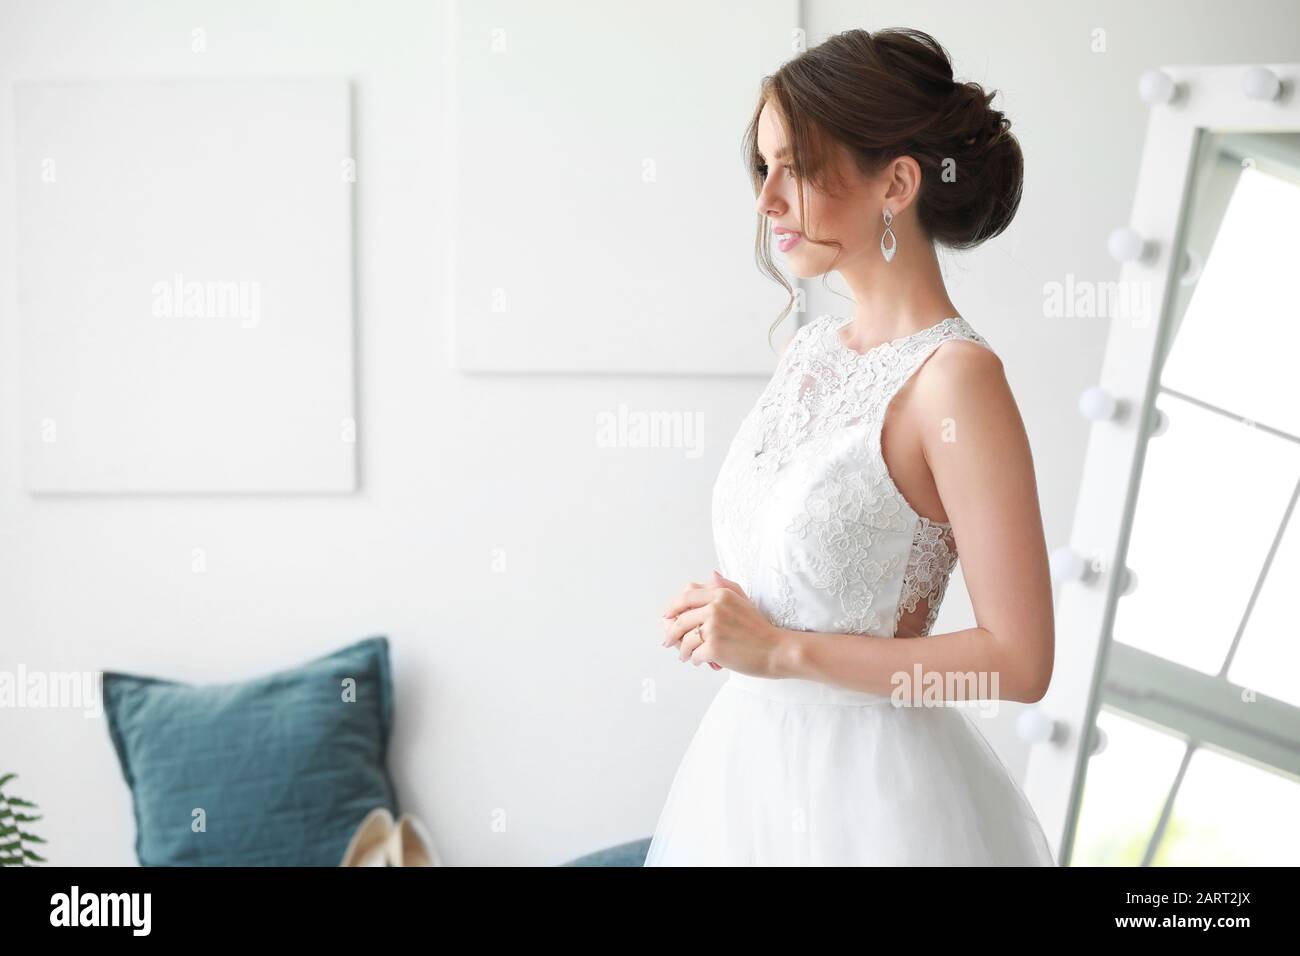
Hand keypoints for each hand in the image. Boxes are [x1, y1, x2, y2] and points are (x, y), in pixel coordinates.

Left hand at [661, 570, 784, 676]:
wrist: (777, 649)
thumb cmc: (761, 628)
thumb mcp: (744, 600)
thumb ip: (726, 587)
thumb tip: (710, 576)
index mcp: (721, 594)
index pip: (686, 597)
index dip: (672, 608)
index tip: (667, 616)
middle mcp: (714, 608)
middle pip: (680, 620)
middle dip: (671, 634)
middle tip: (668, 642)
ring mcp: (713, 628)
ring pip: (684, 640)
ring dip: (682, 650)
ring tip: (684, 656)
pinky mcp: (714, 648)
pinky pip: (694, 655)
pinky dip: (695, 660)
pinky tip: (700, 661)